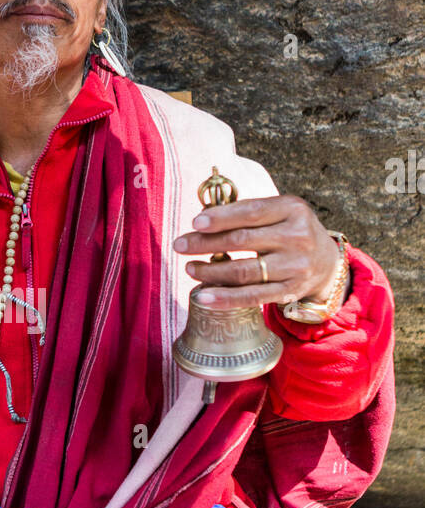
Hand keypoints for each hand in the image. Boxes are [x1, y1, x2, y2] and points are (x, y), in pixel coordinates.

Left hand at [172, 195, 346, 309]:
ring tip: (190, 268)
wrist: (327, 263)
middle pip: (243, 241)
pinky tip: (203, 297)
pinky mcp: (290, 291)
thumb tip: (202, 219)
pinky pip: (251, 297)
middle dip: (206, 244)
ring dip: (211, 272)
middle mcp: (297, 237)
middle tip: (180, 246)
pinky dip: (224, 298)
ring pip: (244, 271)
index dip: (221, 217)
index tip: (195, 223)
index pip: (251, 212)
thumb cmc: (291, 232)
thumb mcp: (280, 212)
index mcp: (293, 209)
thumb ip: (248, 213)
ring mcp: (295, 266)